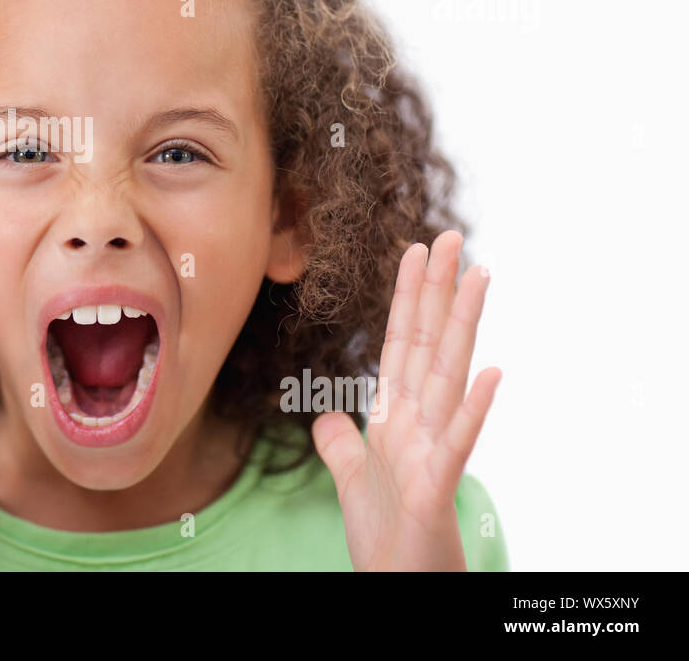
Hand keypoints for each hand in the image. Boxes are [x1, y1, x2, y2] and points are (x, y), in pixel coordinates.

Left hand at [310, 230, 501, 570]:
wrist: (398, 585)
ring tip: (479, 276)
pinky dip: (474, 409)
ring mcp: (433, 451)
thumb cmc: (386, 534)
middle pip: (429, 344)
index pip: (401, 343)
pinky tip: (492, 372)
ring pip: (449, 377)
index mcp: (397, 417)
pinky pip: (458, 442)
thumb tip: (326, 413)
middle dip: (438, 290)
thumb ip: (341, 442)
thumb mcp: (353, 477)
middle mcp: (419, 423)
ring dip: (464, 327)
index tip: (413, 249)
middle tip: (450, 234)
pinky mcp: (438, 486)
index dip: (406, 297)